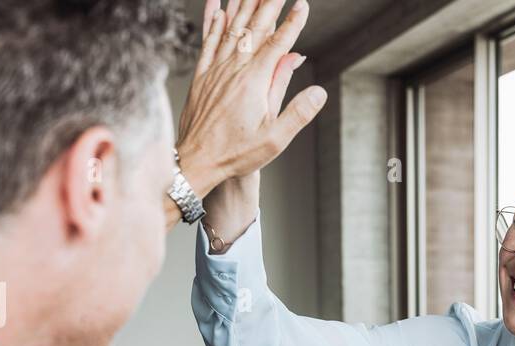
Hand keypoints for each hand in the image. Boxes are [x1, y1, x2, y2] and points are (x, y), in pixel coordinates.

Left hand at [175, 0, 325, 199]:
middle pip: (255, 29)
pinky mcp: (201, 77)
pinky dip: (214, 22)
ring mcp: (215, 71)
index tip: (303, 5)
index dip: (293, 23)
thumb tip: (319, 92)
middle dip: (269, 4)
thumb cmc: (235, 154)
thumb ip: (297, 113)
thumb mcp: (274, 139)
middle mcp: (233, 70)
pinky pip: (208, 41)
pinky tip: (218, 8)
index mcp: (254, 82)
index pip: (278, 44)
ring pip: (231, 29)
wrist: (196, 161)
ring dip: (244, 6)